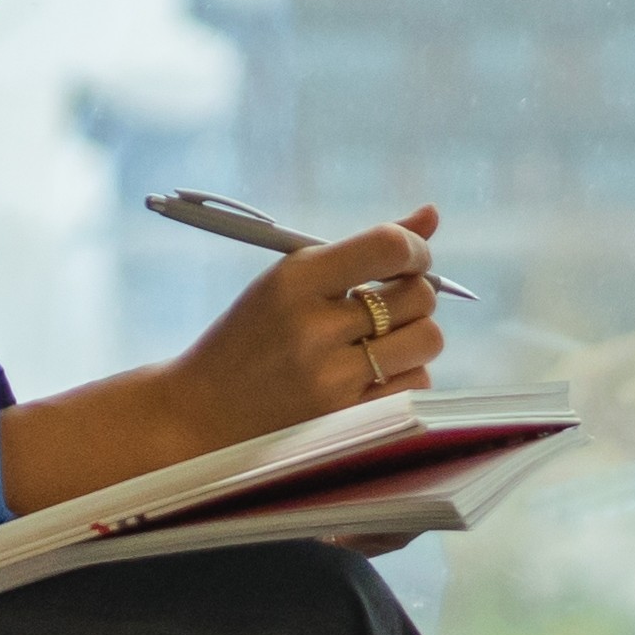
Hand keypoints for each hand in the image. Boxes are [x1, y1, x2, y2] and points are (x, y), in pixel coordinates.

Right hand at [8, 206, 436, 506]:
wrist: (202, 412)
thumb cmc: (253, 337)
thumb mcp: (290, 282)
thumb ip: (364, 249)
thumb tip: (433, 215)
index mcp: (295, 281)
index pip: (389, 247)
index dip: (416, 249)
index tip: (409, 260)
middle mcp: (314, 330)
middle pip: (419, 297)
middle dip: (414, 295)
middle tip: (386, 305)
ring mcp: (331, 380)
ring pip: (427, 343)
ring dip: (413, 338)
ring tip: (376, 341)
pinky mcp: (345, 420)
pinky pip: (416, 385)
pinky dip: (404, 376)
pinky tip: (369, 375)